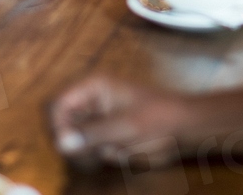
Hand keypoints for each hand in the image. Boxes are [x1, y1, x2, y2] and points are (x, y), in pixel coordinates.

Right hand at [50, 75, 191, 167]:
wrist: (184, 129)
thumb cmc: (157, 120)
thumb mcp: (124, 127)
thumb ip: (92, 134)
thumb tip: (61, 143)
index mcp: (93, 87)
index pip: (59, 105)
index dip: (60, 127)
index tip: (71, 147)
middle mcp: (90, 99)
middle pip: (63, 124)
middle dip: (79, 143)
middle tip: (99, 151)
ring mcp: (96, 116)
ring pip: (75, 140)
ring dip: (91, 152)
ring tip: (115, 151)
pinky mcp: (103, 132)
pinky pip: (89, 148)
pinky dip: (100, 156)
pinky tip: (119, 154)